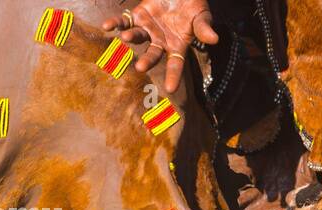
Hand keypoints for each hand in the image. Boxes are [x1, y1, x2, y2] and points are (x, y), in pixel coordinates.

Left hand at [102, 0, 218, 93]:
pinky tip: (106, 27)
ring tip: (126, 39)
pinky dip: (115, 23)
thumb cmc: (194, 4)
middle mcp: (161, 40)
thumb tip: (214, 39)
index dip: (173, 76)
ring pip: (138, 37)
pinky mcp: (138, 15)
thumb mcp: (202, 16)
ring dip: (131, 38)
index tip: (170, 89)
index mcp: (177, 45)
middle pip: (153, 54)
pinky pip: (124, 21)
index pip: (176, 64)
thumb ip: (204, 29)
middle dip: (147, 60)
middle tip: (140, 67)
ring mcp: (148, 28)